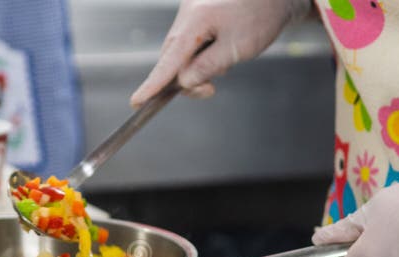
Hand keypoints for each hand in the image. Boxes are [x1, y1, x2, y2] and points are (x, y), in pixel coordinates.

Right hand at [130, 0, 310, 106]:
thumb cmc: (262, 14)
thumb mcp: (238, 48)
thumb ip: (207, 67)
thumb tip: (185, 82)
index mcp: (194, 21)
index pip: (168, 61)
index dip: (153, 84)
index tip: (137, 101)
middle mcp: (187, 15)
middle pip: (172, 58)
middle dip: (187, 79)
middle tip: (210, 90)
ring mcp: (192, 13)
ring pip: (182, 52)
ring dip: (197, 67)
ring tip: (225, 63)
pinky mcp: (199, 14)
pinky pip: (191, 42)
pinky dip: (202, 55)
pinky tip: (222, 52)